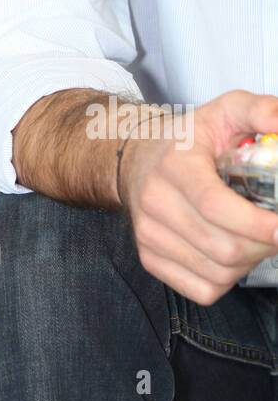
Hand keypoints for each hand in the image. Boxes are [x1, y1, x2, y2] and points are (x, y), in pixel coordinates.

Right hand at [120, 91, 277, 304]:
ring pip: (217, 273)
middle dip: (263, 245)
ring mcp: (149, 235)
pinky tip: (230, 252)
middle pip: (223, 247)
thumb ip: (258, 110)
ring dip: (249, 262)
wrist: (137, 159)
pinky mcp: (150, 259)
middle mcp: (155, 203)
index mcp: (174, 166)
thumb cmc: (187, 141)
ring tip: (254, 237)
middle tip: (276, 229)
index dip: (255, 224)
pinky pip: (203, 290)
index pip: (214, 205)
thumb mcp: (223, 112)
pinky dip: (227, 280)